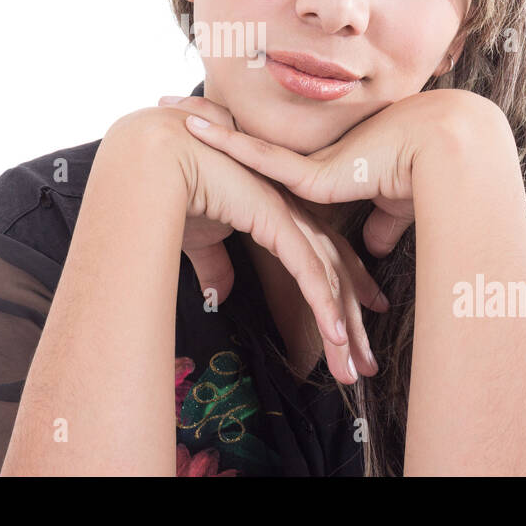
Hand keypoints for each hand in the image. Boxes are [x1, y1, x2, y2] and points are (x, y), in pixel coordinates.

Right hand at [113, 96, 381, 382]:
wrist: (159, 157)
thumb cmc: (175, 188)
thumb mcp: (200, 237)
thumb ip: (217, 263)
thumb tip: (220, 294)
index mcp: (276, 212)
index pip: (321, 254)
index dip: (345, 286)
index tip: (362, 317)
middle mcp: (289, 211)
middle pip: (334, 269)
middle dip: (353, 318)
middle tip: (366, 362)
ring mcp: (286, 214)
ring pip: (328, 277)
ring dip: (343, 327)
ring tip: (354, 369)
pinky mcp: (274, 219)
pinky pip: (308, 269)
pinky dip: (324, 304)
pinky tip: (337, 335)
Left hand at [179, 89, 471, 260]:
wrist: (446, 160)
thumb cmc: (424, 180)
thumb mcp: (390, 207)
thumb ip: (378, 227)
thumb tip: (371, 251)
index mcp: (320, 167)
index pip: (264, 153)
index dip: (234, 139)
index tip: (205, 125)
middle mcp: (307, 158)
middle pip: (244, 137)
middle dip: (208, 119)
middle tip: (170, 105)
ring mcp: (305, 161)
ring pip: (242, 139)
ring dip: (204, 123)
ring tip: (165, 108)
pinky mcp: (310, 172)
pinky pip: (258, 155)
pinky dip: (224, 140)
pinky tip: (193, 126)